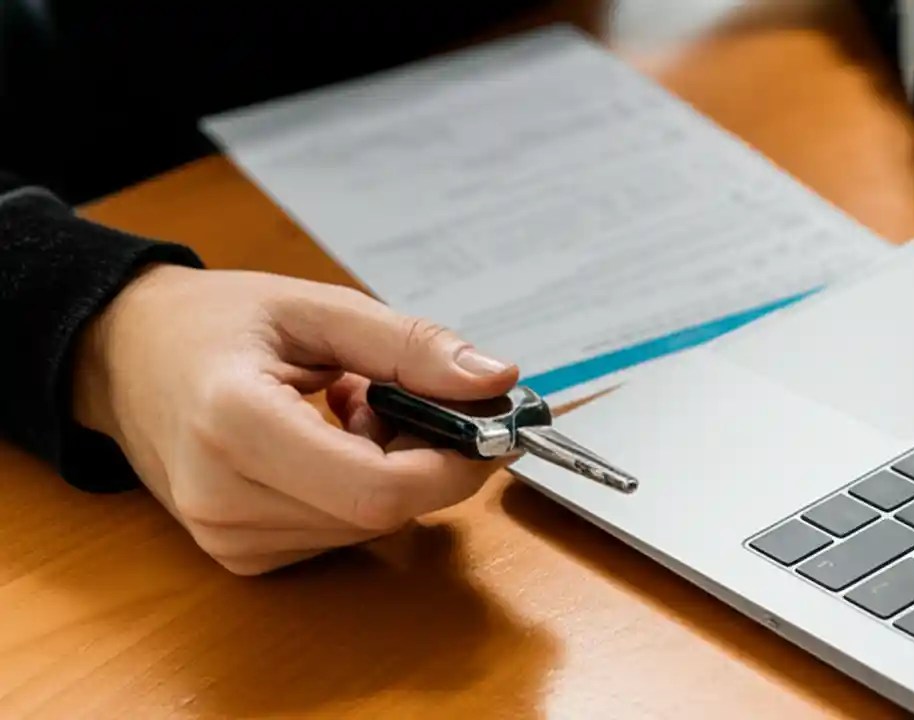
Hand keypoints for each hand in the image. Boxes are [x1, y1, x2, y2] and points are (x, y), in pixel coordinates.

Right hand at [72, 265, 518, 574]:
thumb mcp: (316, 307)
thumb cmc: (213, 323)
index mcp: (235, 425)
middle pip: (381, 513)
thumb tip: (495, 379)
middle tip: (408, 398)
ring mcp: (227, 537)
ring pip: (369, 528)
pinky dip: (359, 491)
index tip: (485, 425)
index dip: (451, 465)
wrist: (123, 356)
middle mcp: (224, 499)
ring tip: (351, 409)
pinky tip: (329, 443)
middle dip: (424, 461)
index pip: (378, 489)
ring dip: (391, 473)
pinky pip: (340, 534)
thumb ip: (410, 345)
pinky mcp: (239, 556)